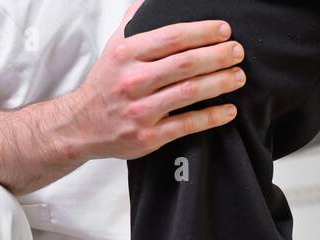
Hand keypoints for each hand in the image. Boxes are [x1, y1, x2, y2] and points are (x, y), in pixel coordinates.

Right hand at [67, 1, 245, 159]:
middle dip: (217, 55)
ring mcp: (140, 110)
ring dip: (219, 83)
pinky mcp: (148, 137)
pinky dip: (211, 117)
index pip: (171, 37)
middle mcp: (133, 81)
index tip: (224, 30)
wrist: (80, 126)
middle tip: (238, 52)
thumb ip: (135, 22)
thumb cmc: (105, 84)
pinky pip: (186, 125)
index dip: (202, 32)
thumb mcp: (114, 48)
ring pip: (188, 93)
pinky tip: (229, 111)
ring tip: (239, 76)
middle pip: (185, 64)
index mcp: (126, 54)